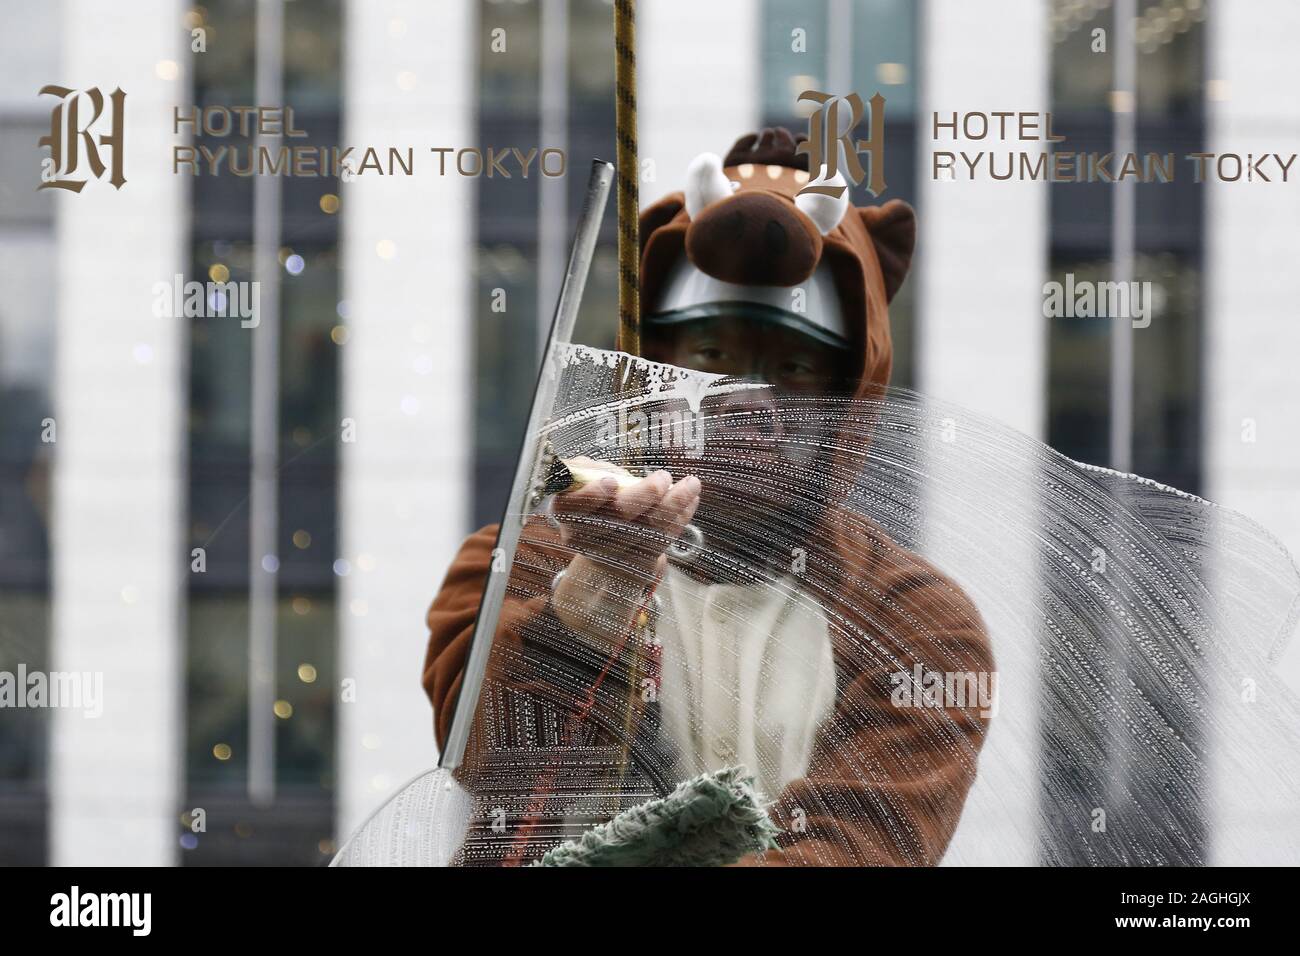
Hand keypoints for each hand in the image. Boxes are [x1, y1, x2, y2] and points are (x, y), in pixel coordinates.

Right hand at [548, 459, 700, 641]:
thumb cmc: (596, 495)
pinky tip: (691, 500)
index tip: (612, 481)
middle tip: (663, 477)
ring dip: (674, 506)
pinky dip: (680, 519)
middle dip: (644, 496)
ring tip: (692, 484)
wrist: (603, 537)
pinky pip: (663, 540)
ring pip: (647, 531)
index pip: (573, 507)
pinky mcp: (638, 562)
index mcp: (568, 512)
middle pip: (616, 519)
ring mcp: (613, 554)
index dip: (592, 495)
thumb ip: (591, 470)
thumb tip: (608, 473)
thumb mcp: (586, 477)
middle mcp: (586, 537)